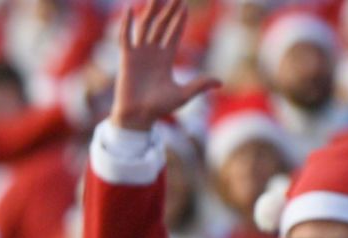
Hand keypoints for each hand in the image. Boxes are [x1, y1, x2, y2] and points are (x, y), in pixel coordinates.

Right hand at [112, 0, 218, 131]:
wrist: (137, 117)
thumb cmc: (159, 109)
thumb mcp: (183, 95)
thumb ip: (200, 85)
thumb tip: (220, 81)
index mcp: (166, 59)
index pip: (174, 33)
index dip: (179, 19)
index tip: (184, 4)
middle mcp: (153, 53)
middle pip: (161, 25)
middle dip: (168, 10)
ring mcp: (139, 54)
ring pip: (146, 26)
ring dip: (150, 11)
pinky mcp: (127, 58)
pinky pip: (126, 37)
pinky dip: (127, 24)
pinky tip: (129, 10)